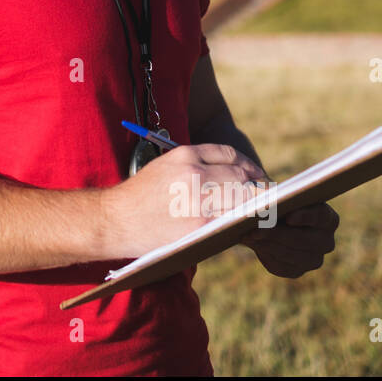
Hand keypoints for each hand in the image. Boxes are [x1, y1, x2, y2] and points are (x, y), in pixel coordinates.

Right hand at [101, 143, 267, 260]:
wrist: (114, 219)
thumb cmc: (139, 196)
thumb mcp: (165, 167)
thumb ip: (197, 167)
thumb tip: (235, 178)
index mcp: (185, 154)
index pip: (230, 154)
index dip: (249, 165)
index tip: (257, 175)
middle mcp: (194, 173)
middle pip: (241, 176)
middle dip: (258, 186)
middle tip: (267, 196)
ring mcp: (198, 199)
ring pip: (242, 198)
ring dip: (255, 205)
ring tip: (261, 211)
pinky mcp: (198, 225)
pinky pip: (231, 220)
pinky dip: (243, 222)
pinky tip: (246, 226)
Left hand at [240, 202, 338, 278]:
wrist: (264, 219)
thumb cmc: (270, 200)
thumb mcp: (269, 192)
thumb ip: (268, 195)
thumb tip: (262, 206)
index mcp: (327, 218)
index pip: (321, 216)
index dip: (306, 216)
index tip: (289, 217)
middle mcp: (326, 241)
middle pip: (303, 239)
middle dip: (278, 233)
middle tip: (256, 229)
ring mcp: (313, 259)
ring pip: (290, 254)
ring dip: (267, 244)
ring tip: (248, 235)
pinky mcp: (297, 270)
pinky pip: (281, 266)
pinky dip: (265, 254)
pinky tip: (254, 244)